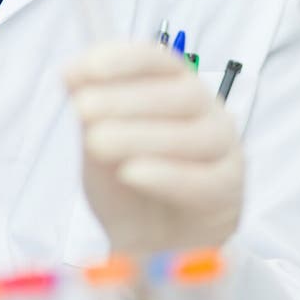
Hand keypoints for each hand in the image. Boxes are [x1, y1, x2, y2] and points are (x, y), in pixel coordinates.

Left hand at [65, 42, 243, 254]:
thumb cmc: (126, 177)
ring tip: (97, 142)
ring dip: (140, 135)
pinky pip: (205, 181)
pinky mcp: (229, 189)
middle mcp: (204, 108)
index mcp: (173, 82)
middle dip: (125, 99)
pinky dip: (166, 175)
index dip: (121, 60)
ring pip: (193, 135)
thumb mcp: (97, 137)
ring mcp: (223, 147)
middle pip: (177, 93)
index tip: (84, 69)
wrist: (147, 240)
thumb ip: (88, 105)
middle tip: (81, 109)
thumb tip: (70, 72)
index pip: (155, 58)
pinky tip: (131, 172)